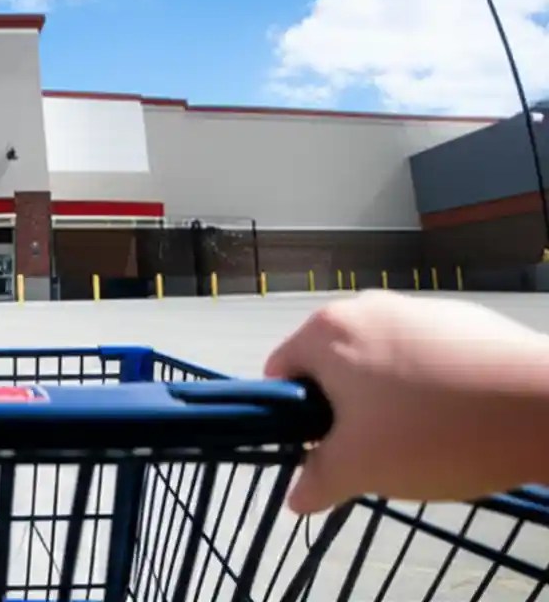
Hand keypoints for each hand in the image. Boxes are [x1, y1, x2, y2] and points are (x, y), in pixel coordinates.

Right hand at [266, 290, 548, 513]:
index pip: (280, 374)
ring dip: (386, 400)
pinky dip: (428, 387)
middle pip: (331, 366)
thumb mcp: (360, 469)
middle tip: (372, 451)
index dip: (294, 418)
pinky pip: (424, 356)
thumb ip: (315, 481)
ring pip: (379, 362)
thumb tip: (295, 496)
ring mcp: (416, 308)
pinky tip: (456, 420)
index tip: (323, 450)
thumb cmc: (436, 432)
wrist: (545, 406)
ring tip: (420, 439)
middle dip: (344, 410)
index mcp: (326, 332)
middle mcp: (365, 307)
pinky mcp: (461, 319)